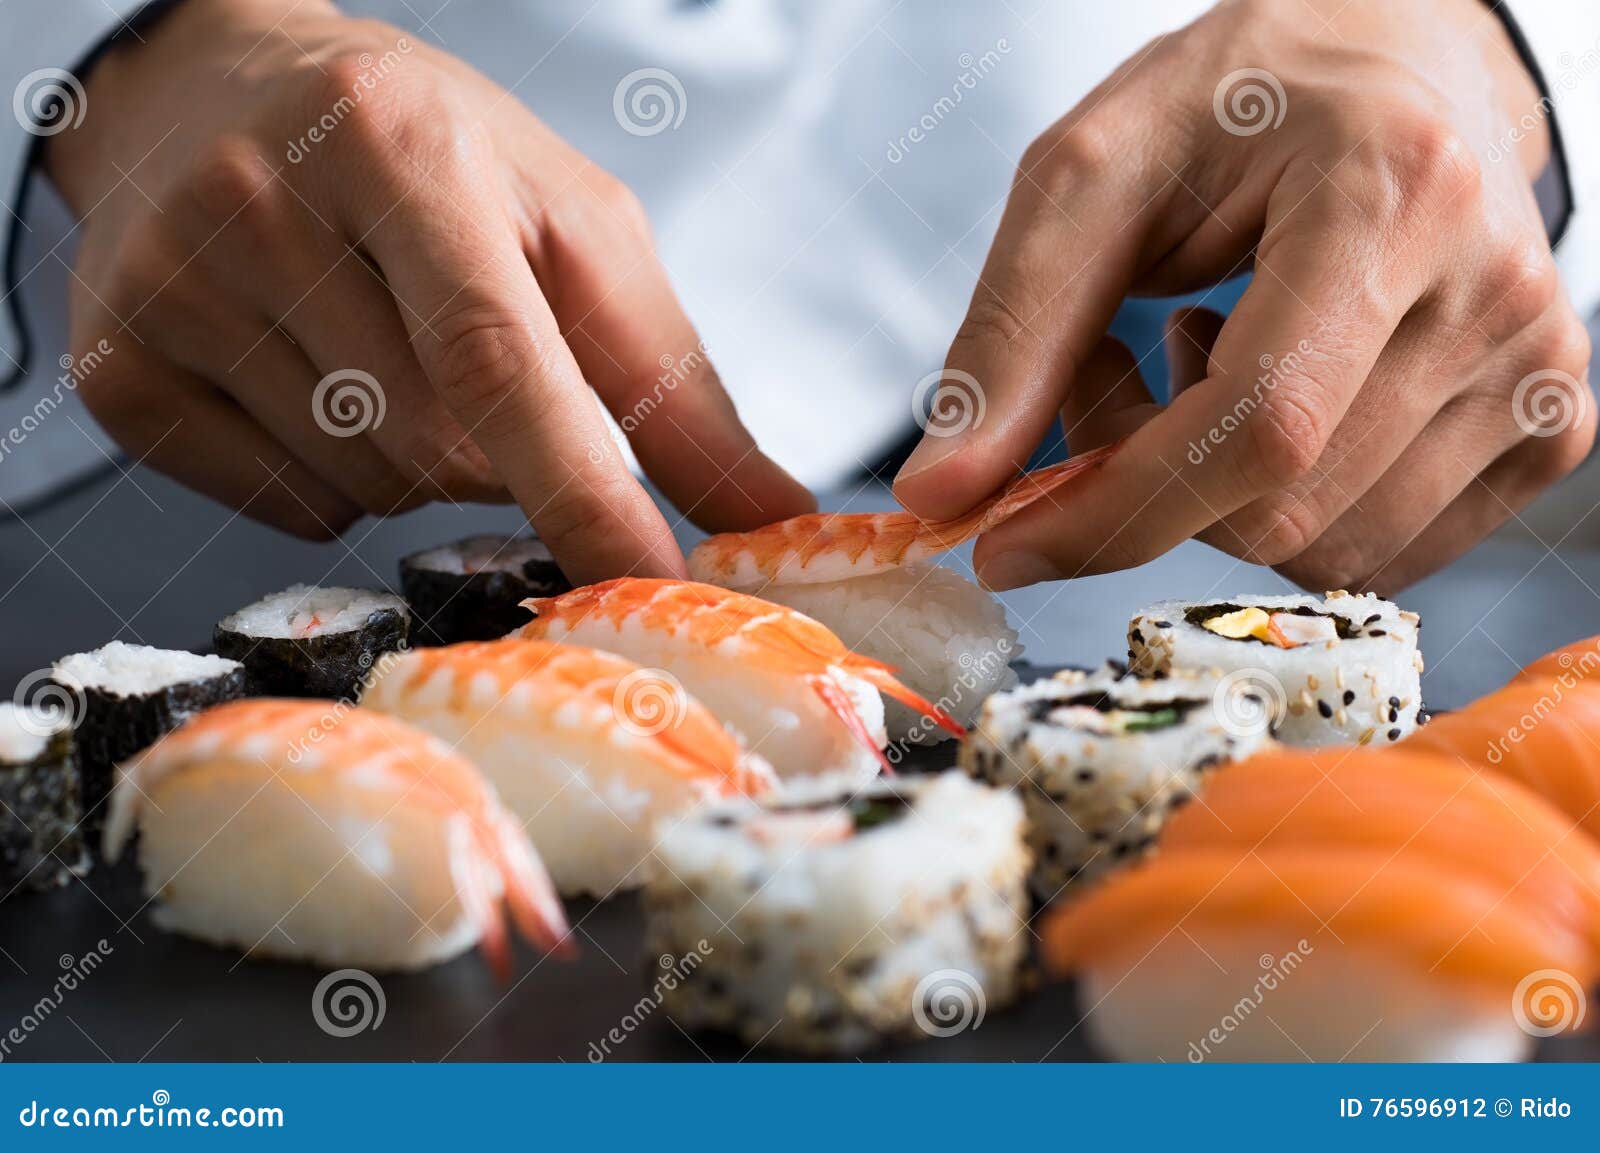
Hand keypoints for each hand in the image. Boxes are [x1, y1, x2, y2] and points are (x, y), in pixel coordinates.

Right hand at [45, 0, 810, 581]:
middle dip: (502, 452)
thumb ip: (672, 375)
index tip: (653, 588)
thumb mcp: (566, 220)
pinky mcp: (120, 369)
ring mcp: (175, 291)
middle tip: (476, 359)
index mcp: (404, 150)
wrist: (213, 93)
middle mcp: (266, 208)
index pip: (498, 353)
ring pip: (368, 486)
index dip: (582, 490)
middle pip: (440, 449)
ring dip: (420, 461)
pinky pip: (288, 508)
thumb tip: (771, 519)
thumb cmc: (420, 153)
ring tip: (385, 346)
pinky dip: (336, 478)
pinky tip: (313, 379)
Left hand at [894, 0, 1592, 593]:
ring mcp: (1537, 367)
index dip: (1112, 514)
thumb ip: (1011, 334)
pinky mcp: (1548, 423)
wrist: (1397, 66)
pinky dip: (1286, 506)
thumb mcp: (1092, 175)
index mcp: (1393, 194)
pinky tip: (1278, 392)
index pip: (1255, 430)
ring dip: (1211, 494)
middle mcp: (1495, 291)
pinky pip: (1375, 551)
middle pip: (1275, 509)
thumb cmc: (1240, 105)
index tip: (1004, 544)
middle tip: (1109, 373)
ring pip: (1319, 547)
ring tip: (1203, 357)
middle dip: (1147, 485)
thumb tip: (940, 497)